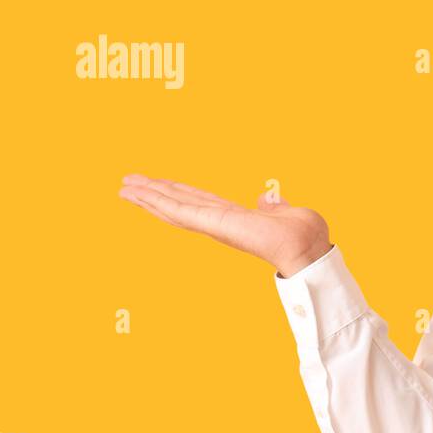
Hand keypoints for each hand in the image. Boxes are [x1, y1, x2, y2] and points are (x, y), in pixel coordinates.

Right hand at [118, 175, 332, 277]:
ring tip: (124, 188)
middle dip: (153, 194)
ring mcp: (214, 224)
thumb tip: (267, 198)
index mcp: (234, 217)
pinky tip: (139, 195)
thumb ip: (272, 206)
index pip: (198, 202)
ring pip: (174, 207)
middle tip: (126, 184)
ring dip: (148, 197)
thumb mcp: (286, 213)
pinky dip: (158, 202)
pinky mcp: (214, 225)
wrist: (309, 249)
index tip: (156, 184)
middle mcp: (220, 221)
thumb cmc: (304, 237)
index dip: (176, 192)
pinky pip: (181, 212)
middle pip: (179, 203)